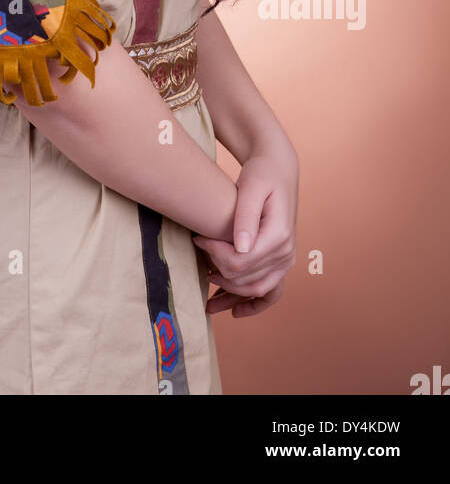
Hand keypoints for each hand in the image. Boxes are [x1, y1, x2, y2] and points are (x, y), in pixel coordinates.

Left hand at [193, 143, 297, 317]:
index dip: (214, 254)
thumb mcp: (252, 186)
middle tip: (198, 254)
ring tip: (207, 301)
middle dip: (217, 270)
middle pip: (245, 278)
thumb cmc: (262, 174)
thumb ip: (246, 215)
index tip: (198, 238)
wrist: (278, 170)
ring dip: (231, 297)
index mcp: (279, 235)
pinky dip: (254, 305)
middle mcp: (286, 253)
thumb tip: (240, 247)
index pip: (240, 260)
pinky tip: (234, 312)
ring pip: (256, 290)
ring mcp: (286, 261)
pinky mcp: (281, 263)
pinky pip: (271, 293)